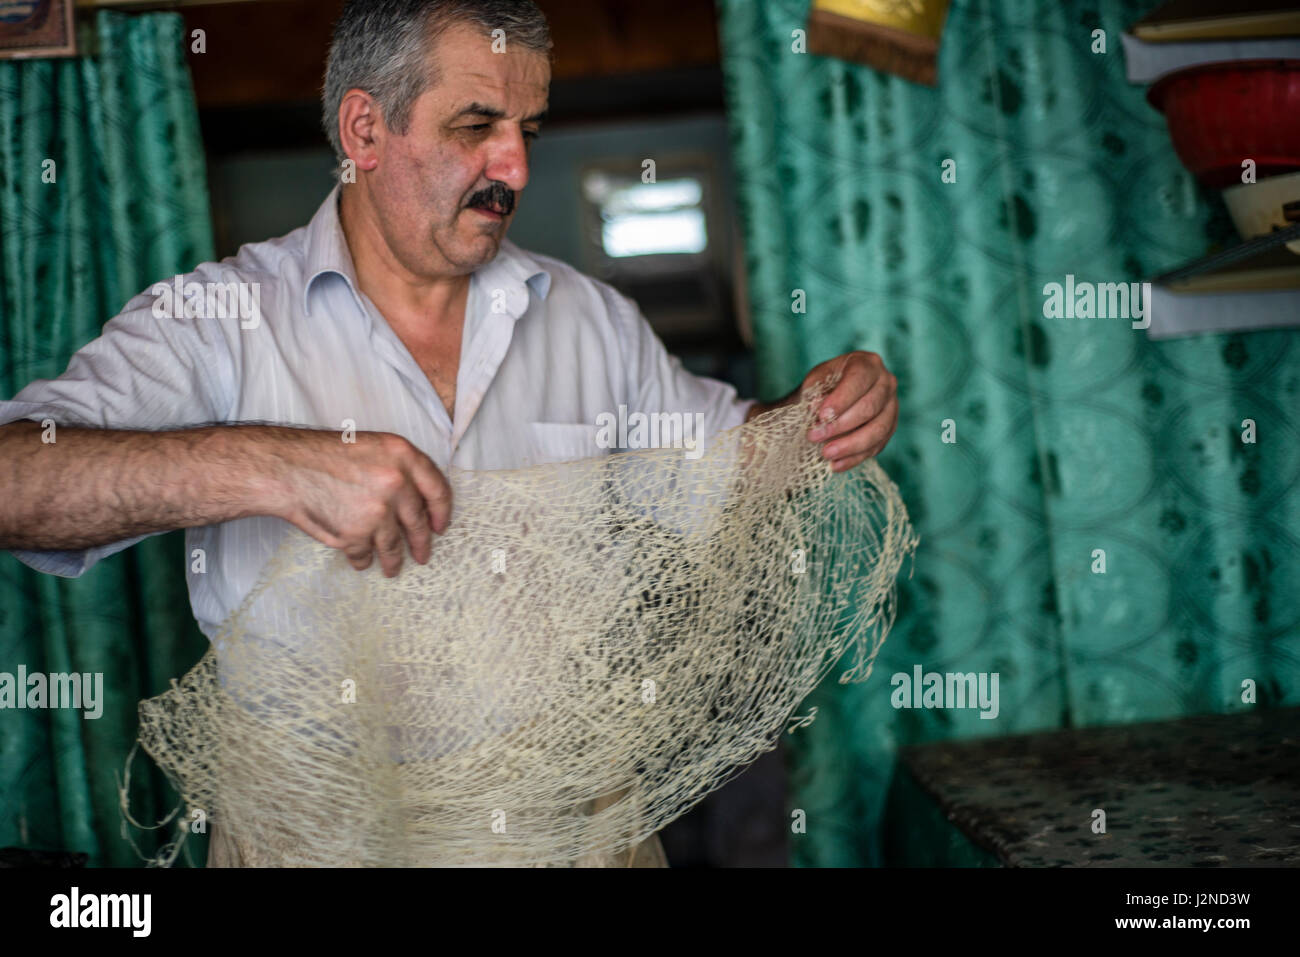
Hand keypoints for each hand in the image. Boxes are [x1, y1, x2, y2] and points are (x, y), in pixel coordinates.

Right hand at [268, 429, 451, 576]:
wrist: (287, 470)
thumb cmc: (324, 456)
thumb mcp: (372, 448)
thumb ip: (400, 469)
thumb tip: (419, 500)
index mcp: (403, 455)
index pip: (438, 489)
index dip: (442, 511)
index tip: (441, 526)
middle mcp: (396, 483)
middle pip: (418, 522)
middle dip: (421, 542)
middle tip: (423, 554)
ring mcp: (377, 511)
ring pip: (394, 545)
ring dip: (394, 559)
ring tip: (392, 568)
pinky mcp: (356, 535)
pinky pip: (365, 554)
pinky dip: (363, 559)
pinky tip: (362, 561)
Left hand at [801, 351, 898, 471]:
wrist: (834, 396)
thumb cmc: (825, 385)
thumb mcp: (815, 381)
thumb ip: (814, 392)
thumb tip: (816, 408)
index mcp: (868, 364)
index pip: (858, 380)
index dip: (841, 399)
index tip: (821, 415)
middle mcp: (886, 383)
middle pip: (869, 408)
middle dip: (840, 426)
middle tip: (814, 437)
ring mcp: (892, 406)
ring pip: (878, 430)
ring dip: (850, 446)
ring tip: (826, 454)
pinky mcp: (890, 428)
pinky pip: (877, 446)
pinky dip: (855, 458)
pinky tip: (836, 465)